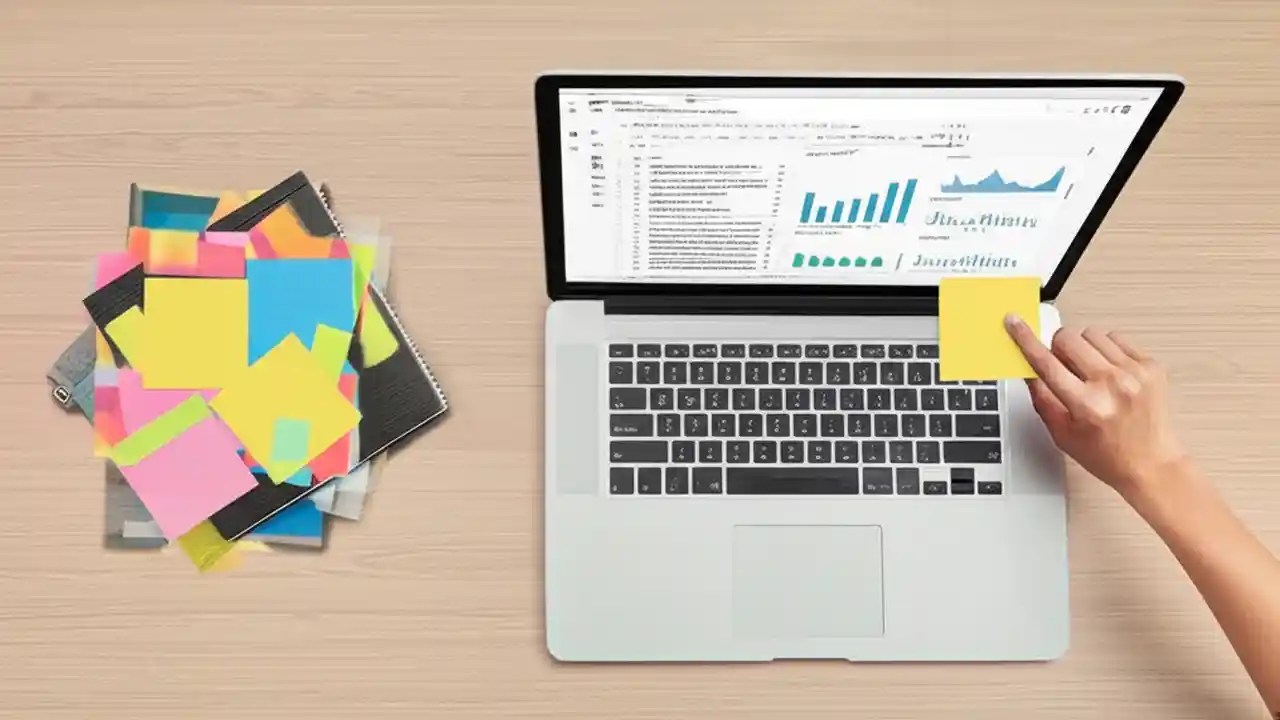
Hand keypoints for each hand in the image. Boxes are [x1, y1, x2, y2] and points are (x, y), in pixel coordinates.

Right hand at [1004, 315, 1188, 499]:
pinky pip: (1116, 338)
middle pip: (1068, 338)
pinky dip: (1107, 350)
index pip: (1046, 362)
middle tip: (1065, 368)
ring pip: (1091, 333)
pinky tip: (1111, 372)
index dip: (1025, 339)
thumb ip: (1041, 397)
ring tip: (1092, 373)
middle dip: (1058, 348)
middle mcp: (1111, 385)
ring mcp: (1134, 373)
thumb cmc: (1107, 454)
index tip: (1015, 322)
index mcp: (1086, 405)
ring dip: (1084, 348)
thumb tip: (1027, 366)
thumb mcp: (1061, 433)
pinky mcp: (1151, 365)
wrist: (1151, 463)